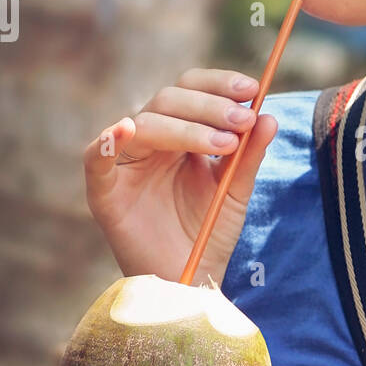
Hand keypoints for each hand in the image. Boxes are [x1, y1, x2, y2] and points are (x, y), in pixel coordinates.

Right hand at [83, 70, 278, 284]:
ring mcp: (126, 163)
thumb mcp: (235, 192)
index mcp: (180, 134)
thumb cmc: (208, 234)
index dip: (219, 84)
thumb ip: (249, 155)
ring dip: (186, 128)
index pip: (193, 90)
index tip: (252, 89)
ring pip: (145, 123)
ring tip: (224, 144)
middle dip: (209, 107)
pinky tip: (126, 129)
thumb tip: (269, 115)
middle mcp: (151, 141)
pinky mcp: (104, 192)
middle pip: (169, 100)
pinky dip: (107, 141)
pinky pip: (95, 158)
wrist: (189, 282)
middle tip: (242, 120)